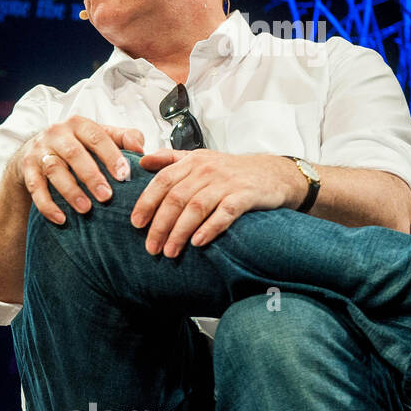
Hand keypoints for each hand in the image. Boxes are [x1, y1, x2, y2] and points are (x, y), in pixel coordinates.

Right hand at [11, 115, 145, 223]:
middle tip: (106, 196)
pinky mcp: (27, 169)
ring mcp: (39, 151)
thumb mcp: (100, 136)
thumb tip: (141, 150)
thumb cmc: (76, 146)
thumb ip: (124, 138)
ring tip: (86, 209)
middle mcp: (56, 134)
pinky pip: (35, 188)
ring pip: (53, 169)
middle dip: (90, 176)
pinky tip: (61, 218)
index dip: (111, 156)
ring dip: (70, 191)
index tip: (124, 176)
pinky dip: (47, 205)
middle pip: (73, 153)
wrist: (35, 151)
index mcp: (78, 124)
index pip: (97, 137)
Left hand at [132, 150, 301, 256]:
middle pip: (176, 198)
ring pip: (196, 208)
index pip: (162, 181)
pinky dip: (209, 228)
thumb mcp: (200, 158)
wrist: (275, 173)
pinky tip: (197, 242)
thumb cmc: (231, 170)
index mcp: (192, 161)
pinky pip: (225, 213)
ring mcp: (227, 182)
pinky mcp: (246, 196)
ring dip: (180, 232)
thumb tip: (142, 162)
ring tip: (170, 251)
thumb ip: (170, 159)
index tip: (136, 224)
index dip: (147, 203)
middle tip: (151, 247)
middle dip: (160, 225)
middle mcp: (207, 170)